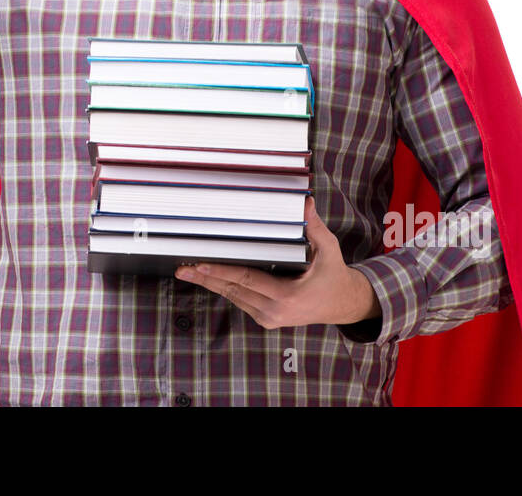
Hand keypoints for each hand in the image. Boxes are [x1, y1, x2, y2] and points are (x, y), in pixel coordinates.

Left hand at [173, 196, 379, 329]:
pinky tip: (208, 276)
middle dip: (206, 278)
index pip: (246, 280)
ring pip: (233, 297)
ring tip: (188, 270)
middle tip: (182, 268)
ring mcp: (268, 317)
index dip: (221, 271)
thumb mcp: (329, 250)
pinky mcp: (265, 319)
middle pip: (232, 290)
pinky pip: (240, 300)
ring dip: (211, 282)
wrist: (340, 305)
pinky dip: (224, 287)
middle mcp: (274, 311)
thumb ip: (315, 227)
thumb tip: (305, 202)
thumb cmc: (333, 274)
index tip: (200, 264)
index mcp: (287, 296)